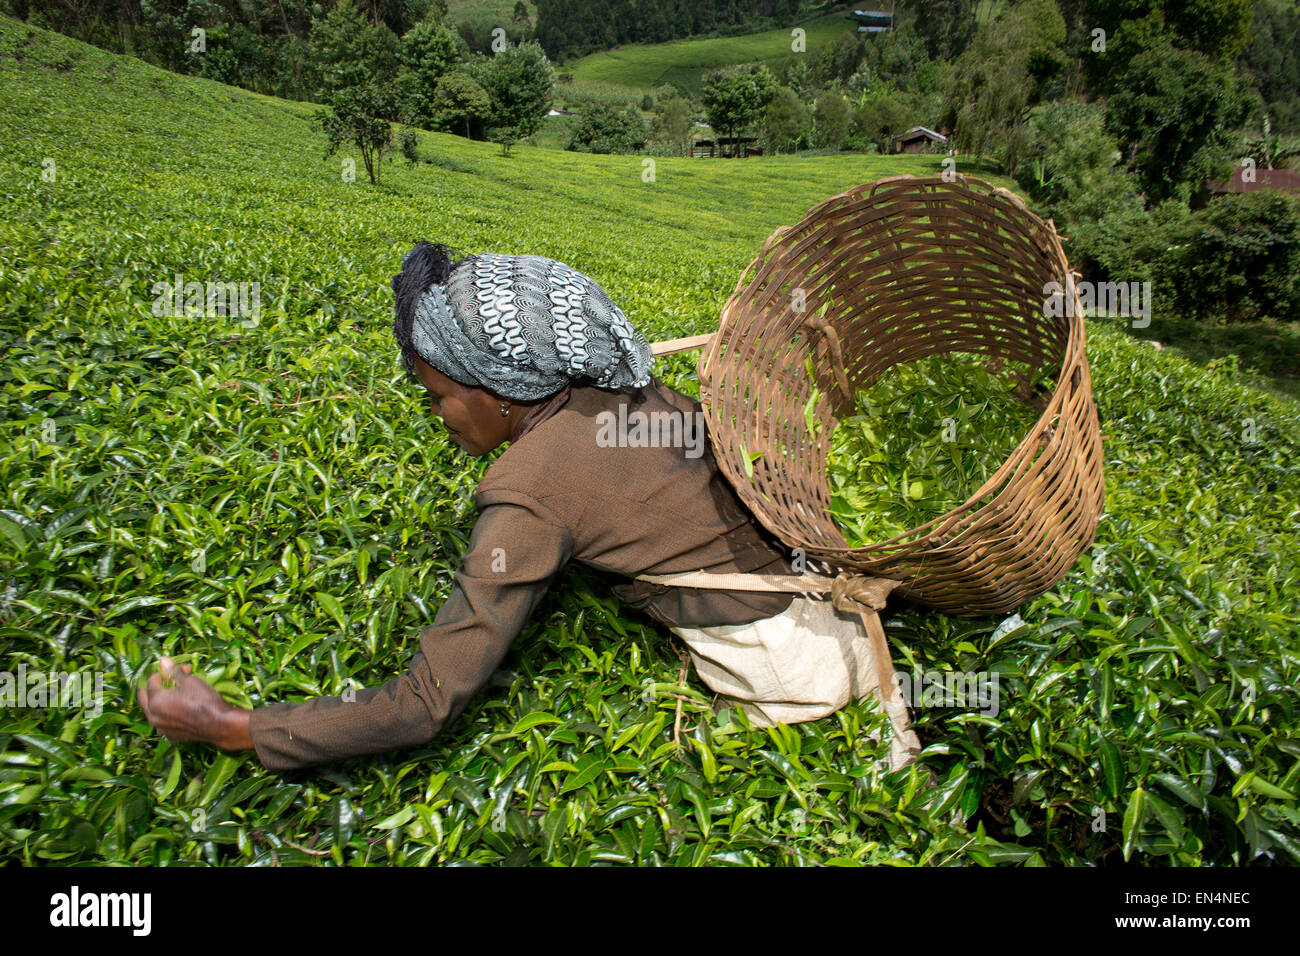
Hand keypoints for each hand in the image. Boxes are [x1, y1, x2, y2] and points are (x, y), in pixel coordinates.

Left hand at [137, 655, 252, 752]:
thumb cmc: (204, 700)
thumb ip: (173, 671)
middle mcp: (153, 717)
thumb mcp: (190, 681)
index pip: (151, 681)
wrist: (219, 725)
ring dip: (160, 700)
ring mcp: (161, 728)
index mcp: (155, 701)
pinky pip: (163, 723)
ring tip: (176, 694)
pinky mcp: (170, 736)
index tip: (179, 669)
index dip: (165, 672)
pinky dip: (167, 715)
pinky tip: (179, 710)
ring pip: (152, 711)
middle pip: (144, 698)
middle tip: (168, 679)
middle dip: (154, 686)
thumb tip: (163, 660)